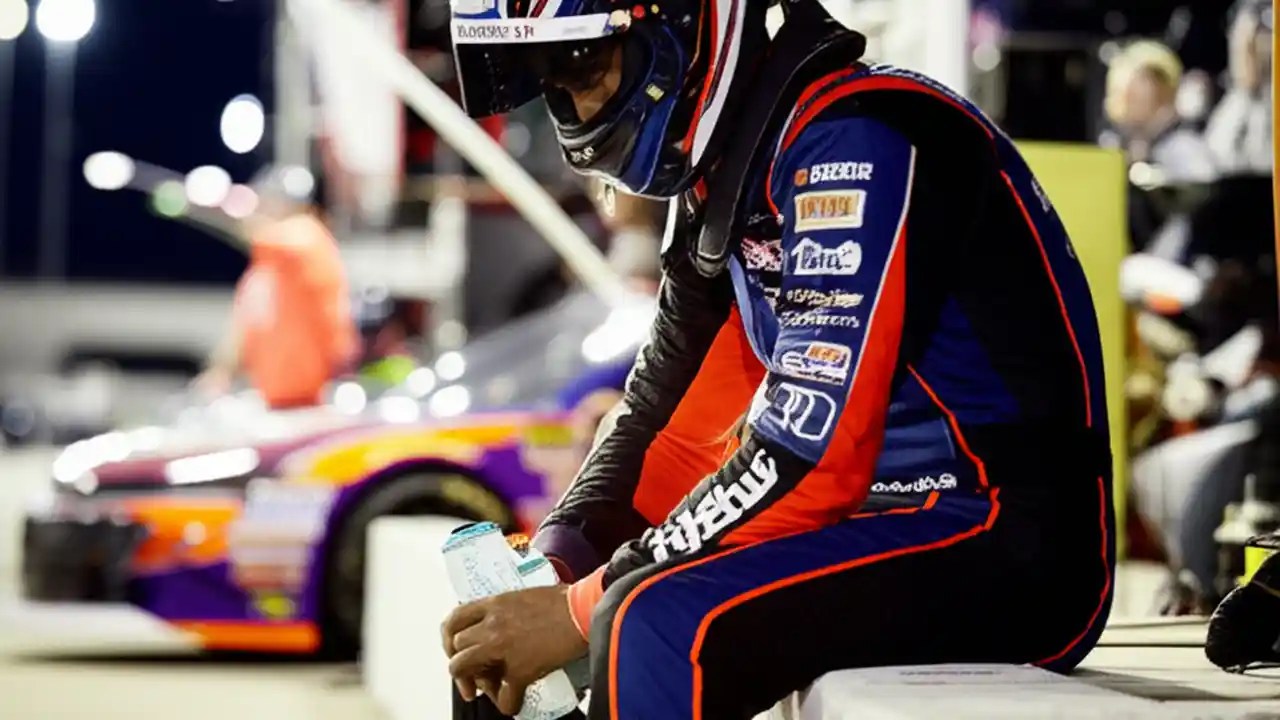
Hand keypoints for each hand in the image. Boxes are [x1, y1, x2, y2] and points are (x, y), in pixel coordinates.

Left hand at [442, 585, 587, 714]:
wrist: (584, 610)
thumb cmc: (563, 601)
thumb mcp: (523, 596)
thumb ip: (504, 610)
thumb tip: (498, 626)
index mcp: (494, 604)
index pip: (453, 620)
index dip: (449, 639)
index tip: (456, 649)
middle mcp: (492, 625)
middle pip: (456, 647)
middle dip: (460, 663)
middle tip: (472, 674)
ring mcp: (503, 648)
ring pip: (462, 668)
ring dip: (471, 682)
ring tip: (485, 689)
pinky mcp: (521, 670)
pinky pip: (503, 697)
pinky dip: (508, 703)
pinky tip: (515, 699)